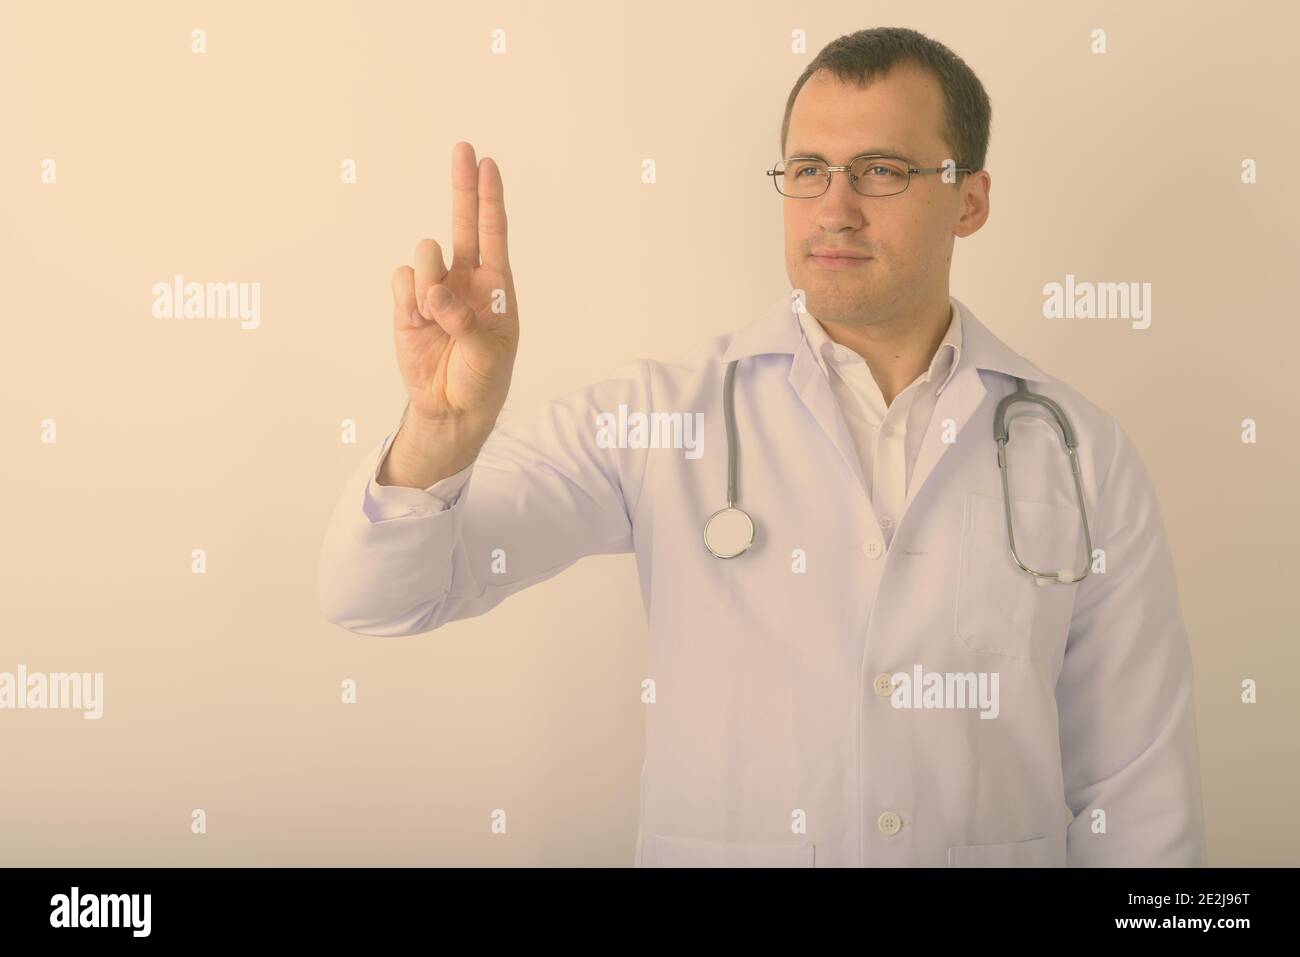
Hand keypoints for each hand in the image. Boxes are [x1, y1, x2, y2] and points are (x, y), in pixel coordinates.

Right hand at [391, 141, 519, 432]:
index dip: (489, 198)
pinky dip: (408, 298)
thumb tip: (435, 295)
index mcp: (496, 285)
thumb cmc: (482, 378)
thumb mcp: (486, 353)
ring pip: (425, 255)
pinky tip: (417, 322)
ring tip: (436, 317)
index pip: (493, 233)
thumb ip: (463, 321)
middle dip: (462, 186)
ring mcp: (435, 288)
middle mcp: (465, 279)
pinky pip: (402, 279)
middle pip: (462, 222)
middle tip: (464, 148)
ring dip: (429, 283)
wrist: (451, 408)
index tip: (488, 164)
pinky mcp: (407, 303)